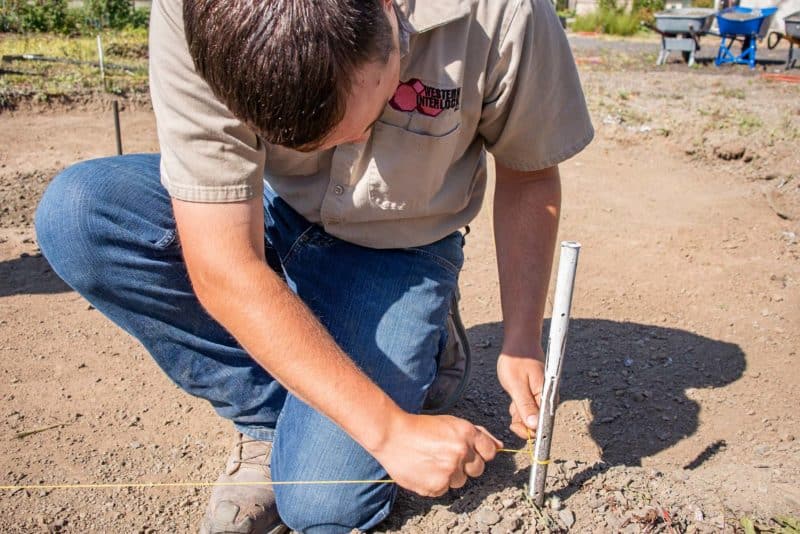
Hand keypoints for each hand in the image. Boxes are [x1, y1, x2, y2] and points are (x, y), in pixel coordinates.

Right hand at [370, 413, 501, 496]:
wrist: (392, 436)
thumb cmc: (421, 427)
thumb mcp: (451, 423)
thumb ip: (478, 434)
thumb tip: (499, 446)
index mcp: (466, 434)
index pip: (490, 452)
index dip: (481, 452)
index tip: (470, 452)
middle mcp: (461, 453)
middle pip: (479, 469)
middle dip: (467, 465)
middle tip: (447, 456)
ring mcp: (448, 471)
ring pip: (460, 481)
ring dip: (451, 474)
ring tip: (432, 461)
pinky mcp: (436, 486)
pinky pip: (444, 490)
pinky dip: (436, 483)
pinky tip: (425, 469)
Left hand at [497, 351, 545, 438]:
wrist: (519, 342)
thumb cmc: (517, 360)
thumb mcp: (516, 385)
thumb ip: (526, 406)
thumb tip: (535, 426)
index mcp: (546, 398)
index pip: (543, 424)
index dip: (530, 431)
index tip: (515, 426)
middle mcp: (546, 400)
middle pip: (536, 424)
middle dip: (521, 422)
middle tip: (512, 408)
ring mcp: (540, 398)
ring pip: (529, 417)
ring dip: (518, 413)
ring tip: (513, 395)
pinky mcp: (533, 395)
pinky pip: (526, 409)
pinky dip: (517, 407)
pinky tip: (514, 395)